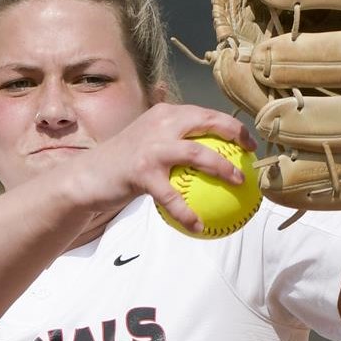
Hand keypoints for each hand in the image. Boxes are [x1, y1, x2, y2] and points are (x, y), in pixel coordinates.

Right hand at [58, 104, 255, 234]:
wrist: (89, 175)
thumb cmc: (126, 162)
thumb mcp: (151, 142)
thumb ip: (177, 142)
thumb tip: (215, 157)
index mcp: (166, 114)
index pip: (205, 114)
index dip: (232, 125)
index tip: (249, 143)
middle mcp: (160, 123)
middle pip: (206, 122)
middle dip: (234, 134)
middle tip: (250, 155)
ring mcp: (151, 146)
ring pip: (197, 154)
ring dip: (221, 168)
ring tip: (238, 183)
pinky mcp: (142, 171)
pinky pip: (171, 196)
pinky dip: (186, 212)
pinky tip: (198, 226)